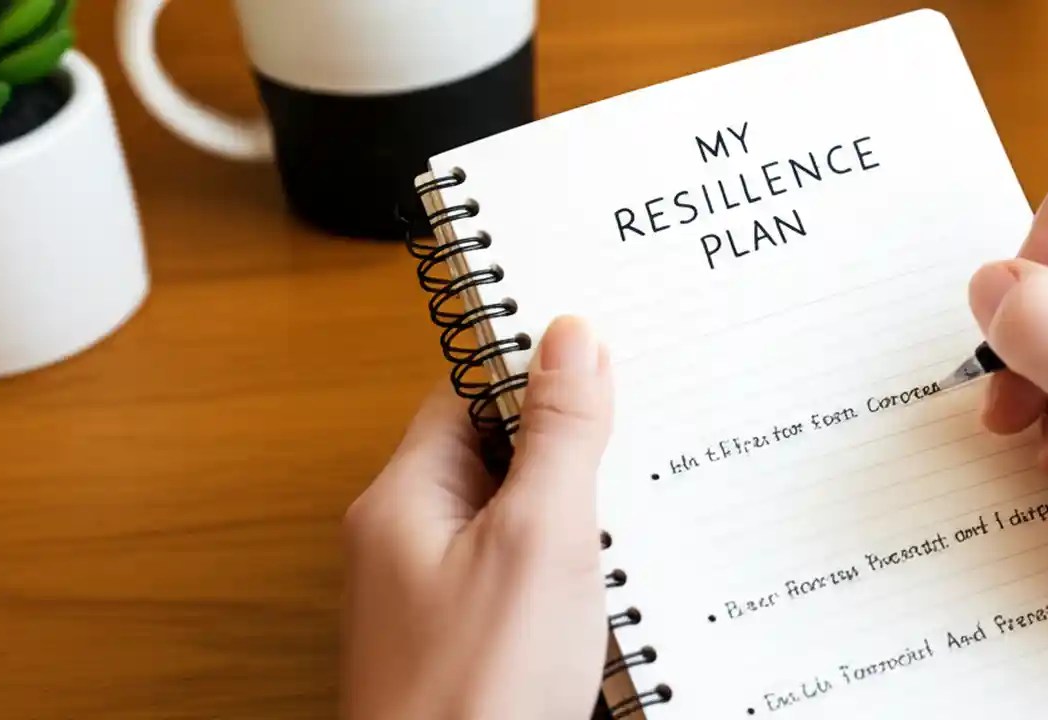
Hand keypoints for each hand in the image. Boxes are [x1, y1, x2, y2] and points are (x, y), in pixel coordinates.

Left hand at [341, 317, 612, 719]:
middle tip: (643, 425)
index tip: (600, 348)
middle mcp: (409, 542)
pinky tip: (613, 578)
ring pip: (513, 519)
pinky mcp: (468, 643)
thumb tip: (570, 337)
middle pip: (493, 454)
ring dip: (572, 509)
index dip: (530, 365)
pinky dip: (566, 570)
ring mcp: (436, 597)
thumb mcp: (539, 540)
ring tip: (641, 501)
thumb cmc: (476, 694)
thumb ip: (557, 436)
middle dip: (565, 440)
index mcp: (405, 499)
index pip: (466, 392)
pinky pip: (519, 578)